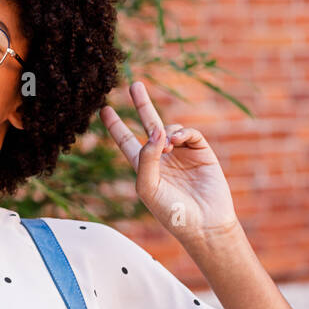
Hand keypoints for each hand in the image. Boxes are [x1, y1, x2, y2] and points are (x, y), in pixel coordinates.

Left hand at [100, 80, 238, 240]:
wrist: (204, 224)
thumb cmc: (171, 212)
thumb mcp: (148, 187)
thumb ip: (146, 159)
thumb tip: (156, 132)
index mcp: (143, 167)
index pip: (125, 141)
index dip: (115, 125)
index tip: (103, 109)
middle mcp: (161, 157)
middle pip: (149, 124)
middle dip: (142, 104)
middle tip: (134, 84)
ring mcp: (181, 154)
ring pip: (169, 128)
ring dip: (165, 130)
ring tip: (167, 145)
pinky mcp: (201, 152)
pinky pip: (189, 133)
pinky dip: (181, 132)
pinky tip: (176, 141)